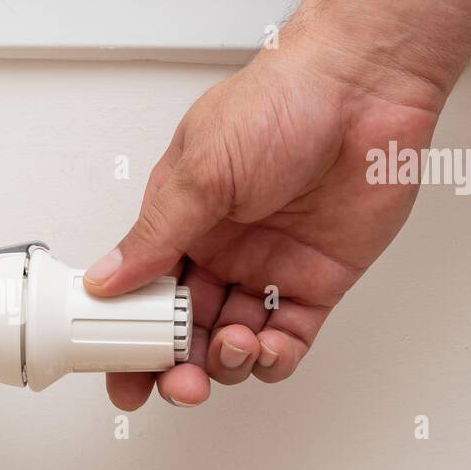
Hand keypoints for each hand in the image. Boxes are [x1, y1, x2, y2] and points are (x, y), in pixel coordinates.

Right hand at [83, 34, 443, 409]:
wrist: (364, 87)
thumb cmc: (280, 103)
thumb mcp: (199, 171)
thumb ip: (155, 236)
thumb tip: (106, 280)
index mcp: (180, 221)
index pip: (141, 295)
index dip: (126, 339)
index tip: (119, 371)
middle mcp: (220, 250)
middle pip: (185, 331)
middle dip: (175, 366)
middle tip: (177, 382)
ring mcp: (267, 268)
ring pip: (235, 343)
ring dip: (227, 362)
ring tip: (233, 348)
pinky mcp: (317, 282)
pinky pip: (290, 338)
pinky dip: (276, 357)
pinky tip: (267, 349)